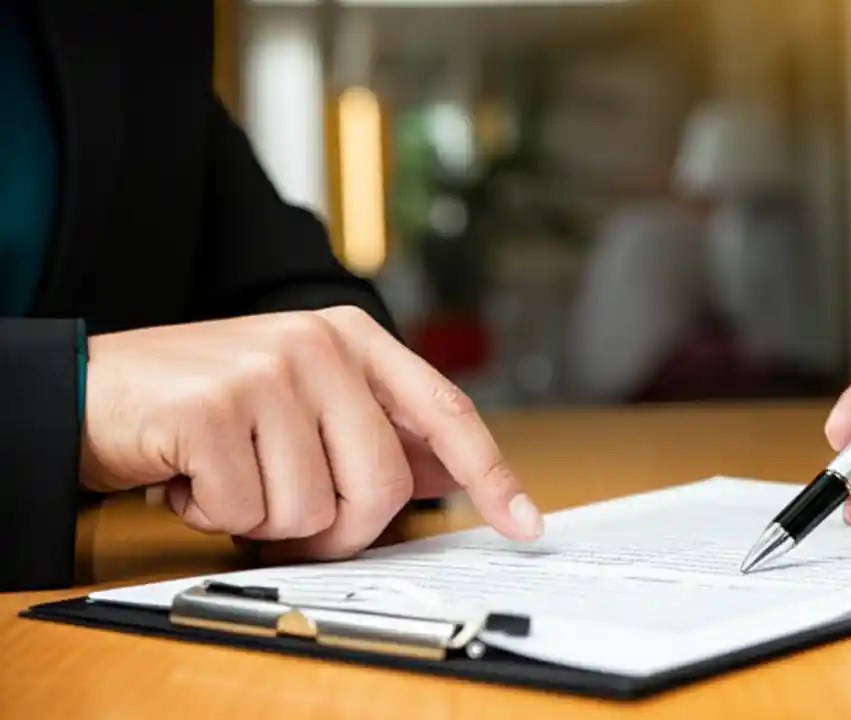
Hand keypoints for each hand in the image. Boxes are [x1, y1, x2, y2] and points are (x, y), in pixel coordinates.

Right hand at [81, 306, 542, 560]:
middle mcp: (320, 344)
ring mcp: (267, 371)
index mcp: (353, 338)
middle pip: (383, 487)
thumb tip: (450, 471)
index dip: (490, 475)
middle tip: (285, 511)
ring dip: (263, 518)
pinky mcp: (213, 408)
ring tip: (227, 473)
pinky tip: (189, 474)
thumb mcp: (304, 401)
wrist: (95, 388)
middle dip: (337, 526)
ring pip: (312, 510)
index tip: (525, 523)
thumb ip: (376, 430)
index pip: (445, 413)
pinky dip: (212, 513)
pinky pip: (244, 512)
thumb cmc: (209, 404)